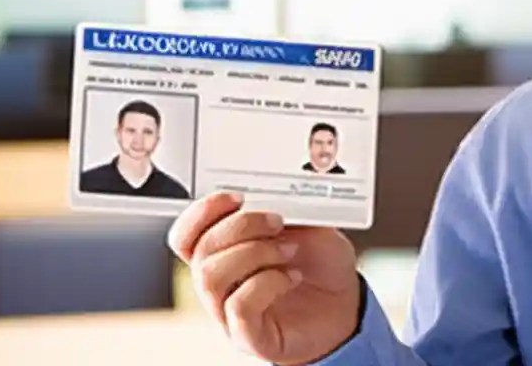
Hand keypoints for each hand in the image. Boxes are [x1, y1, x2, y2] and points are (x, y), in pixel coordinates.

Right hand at [168, 193, 361, 364]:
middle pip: (199, 251)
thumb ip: (281, 208)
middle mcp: (220, 284)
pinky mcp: (248, 336)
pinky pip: (238, 306)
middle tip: (277, 221)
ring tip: (289, 250)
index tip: (236, 197)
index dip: (201, 212)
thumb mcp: (306, 223)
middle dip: (240, 226)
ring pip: (211, 277)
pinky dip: (267, 283)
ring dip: (254, 253)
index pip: (186, 235)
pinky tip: (291, 277)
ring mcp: (229, 313)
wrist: (346, 303)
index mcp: (223, 253)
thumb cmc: (321, 265)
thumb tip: (264, 194)